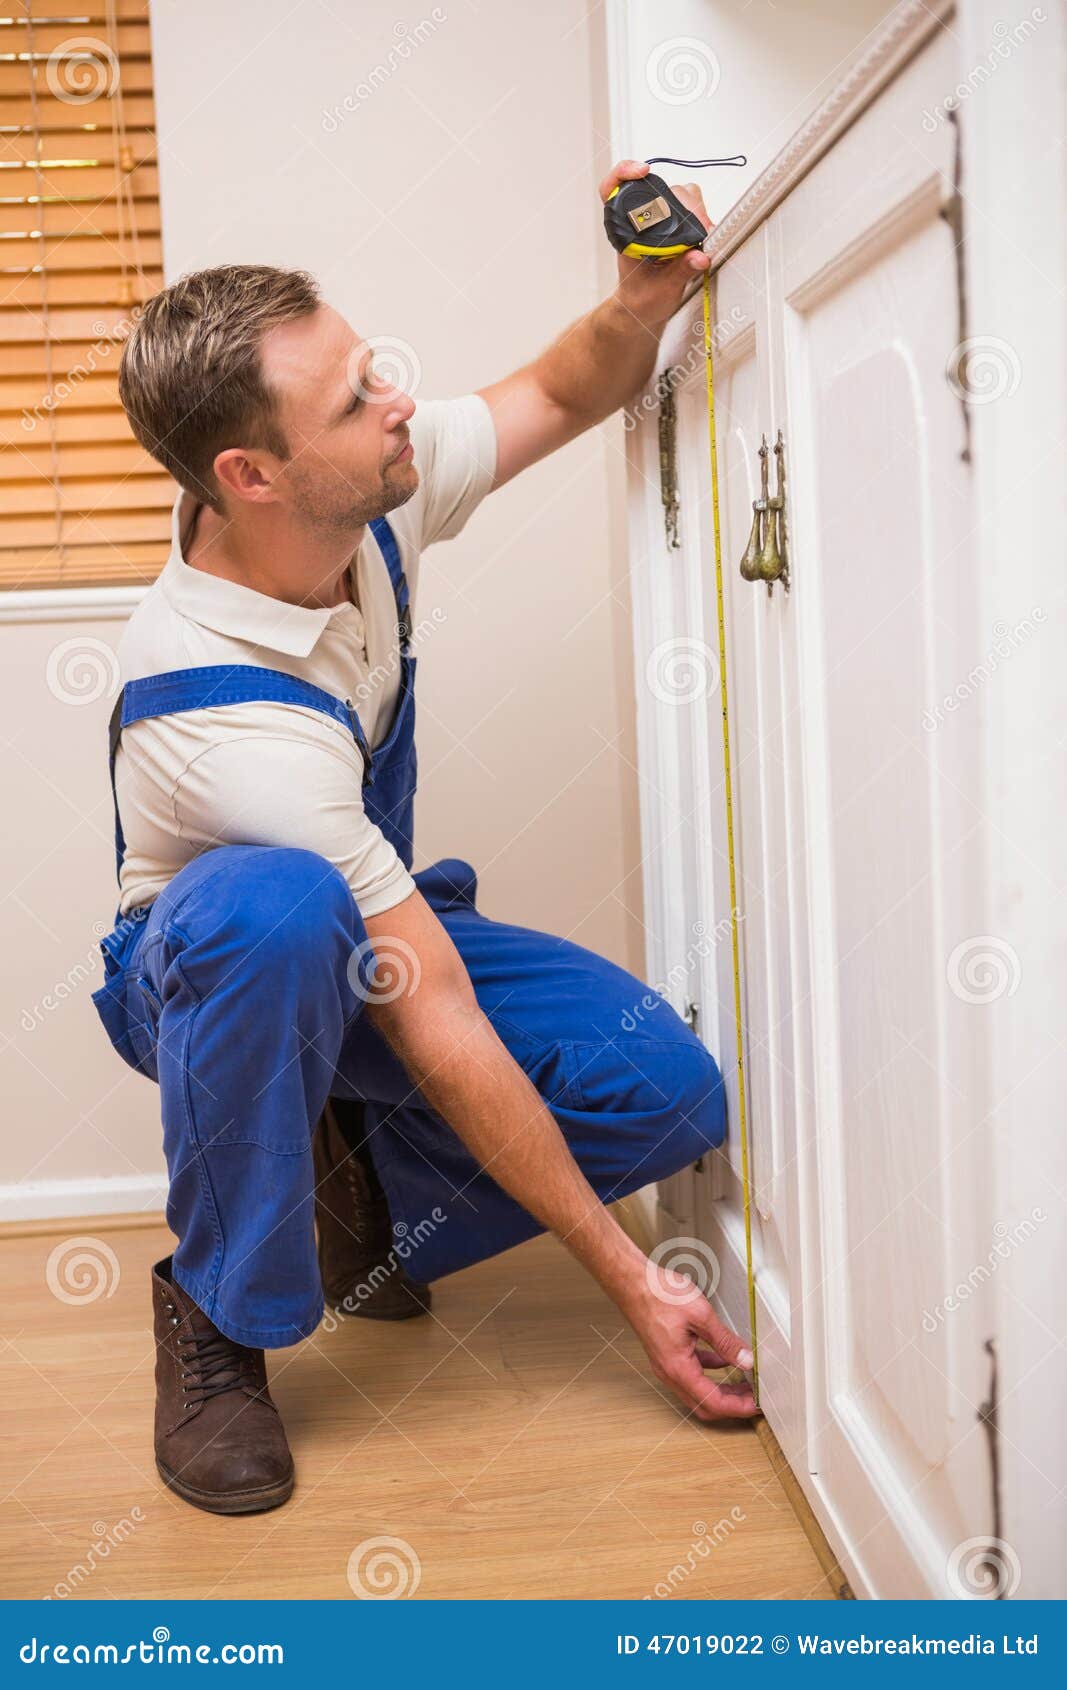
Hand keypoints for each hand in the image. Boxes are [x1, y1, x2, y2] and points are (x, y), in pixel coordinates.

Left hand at [599, 159, 713, 330]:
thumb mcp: (662, 289)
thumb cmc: (642, 298)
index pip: (612, 189)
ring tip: (704, 233)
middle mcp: (641, 219)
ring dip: (696, 210)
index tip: (643, 171)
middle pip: (662, 189)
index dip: (624, 173)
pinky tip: (706, 233)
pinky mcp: (674, 224)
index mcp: (625, 231)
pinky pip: (691, 208)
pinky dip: (701, 217)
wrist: (644, 308)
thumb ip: (680, 271)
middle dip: (686, 204)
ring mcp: (659, 220)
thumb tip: (700, 256)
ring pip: (680, 195)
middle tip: (701, 228)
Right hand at [617, 1261, 757, 1421]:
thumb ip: (725, 1341)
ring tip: (744, 1384)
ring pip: (698, 1392)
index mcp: (678, 1367)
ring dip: (722, 1391)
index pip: (712, 1402)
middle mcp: (670, 1372)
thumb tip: (746, 1360)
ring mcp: (666, 1365)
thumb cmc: (658, 1294)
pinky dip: (710, 1373)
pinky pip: (691, 1374)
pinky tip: (723, 1361)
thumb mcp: (701, 1315)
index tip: (756, 1404)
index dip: (737, 1407)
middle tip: (754, 1398)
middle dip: (732, 1405)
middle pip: (704, 1405)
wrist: (632, 1283)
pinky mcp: (667, 1355)